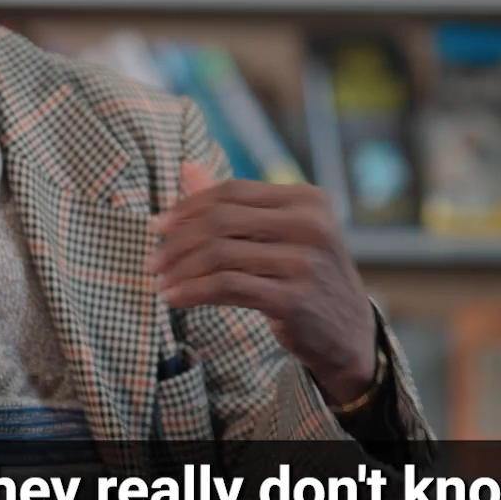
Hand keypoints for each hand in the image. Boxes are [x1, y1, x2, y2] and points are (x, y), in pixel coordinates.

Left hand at [147, 162, 378, 404]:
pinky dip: (193, 292)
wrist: (348, 332)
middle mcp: (310, 225)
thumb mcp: (280, 233)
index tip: (157, 225)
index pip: (232, 192)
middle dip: (177, 240)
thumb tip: (186, 167)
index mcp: (307, 199)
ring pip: (220, 255)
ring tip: (159, 281)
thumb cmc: (305, 275)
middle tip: (152, 260)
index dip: (188, 206)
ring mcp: (305, 262)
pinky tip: (174, 298)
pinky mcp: (294, 299)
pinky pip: (227, 287)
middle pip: (222, 221)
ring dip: (179, 269)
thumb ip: (235, 204)